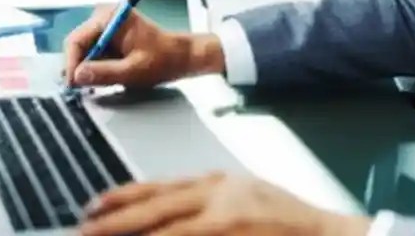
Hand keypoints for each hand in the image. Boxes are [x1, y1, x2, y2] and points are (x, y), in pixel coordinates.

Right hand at [63, 7, 223, 88]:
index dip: (71, 63)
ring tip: (98, 85)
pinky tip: (106, 78)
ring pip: (84, 52)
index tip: (73, 85)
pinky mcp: (109, 37)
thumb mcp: (133, 70)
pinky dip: (96, 68)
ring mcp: (105, 27)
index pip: (76, 40)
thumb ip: (104, 73)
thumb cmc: (163, 59)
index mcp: (109, 17)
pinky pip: (94, 54)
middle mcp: (103, 17)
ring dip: (88, 70)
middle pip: (78, 46)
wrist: (182, 57)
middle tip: (83, 90)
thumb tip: (77, 76)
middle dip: (79, 68)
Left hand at [81, 172, 369, 235]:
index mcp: (217, 183)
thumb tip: (162, 211)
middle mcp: (217, 198)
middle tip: (83, 230)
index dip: (122, 198)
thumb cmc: (289, 223)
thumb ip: (205, 200)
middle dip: (114, 222)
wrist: (331, 235)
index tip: (93, 206)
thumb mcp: (244, 196)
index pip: (158, 188)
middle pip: (154, 209)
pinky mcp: (229, 235)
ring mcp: (224, 221)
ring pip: (165, 230)